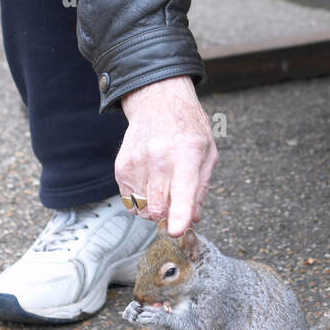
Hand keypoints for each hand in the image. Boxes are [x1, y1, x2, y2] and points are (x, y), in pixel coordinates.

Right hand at [116, 76, 217, 234]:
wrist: (157, 99)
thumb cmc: (187, 126)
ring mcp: (137, 160)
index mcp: (188, 152)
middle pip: (158, 207)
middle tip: (176, 202)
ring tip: (162, 185)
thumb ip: (201, 187)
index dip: (180, 212)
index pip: (183, 188)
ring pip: (142, 208)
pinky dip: (140, 200)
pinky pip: (129, 201)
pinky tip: (149, 182)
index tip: (176, 230)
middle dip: (169, 215)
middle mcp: (159, 156)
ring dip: (154, 208)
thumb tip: (192, 218)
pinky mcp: (121, 165)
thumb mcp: (208, 152)